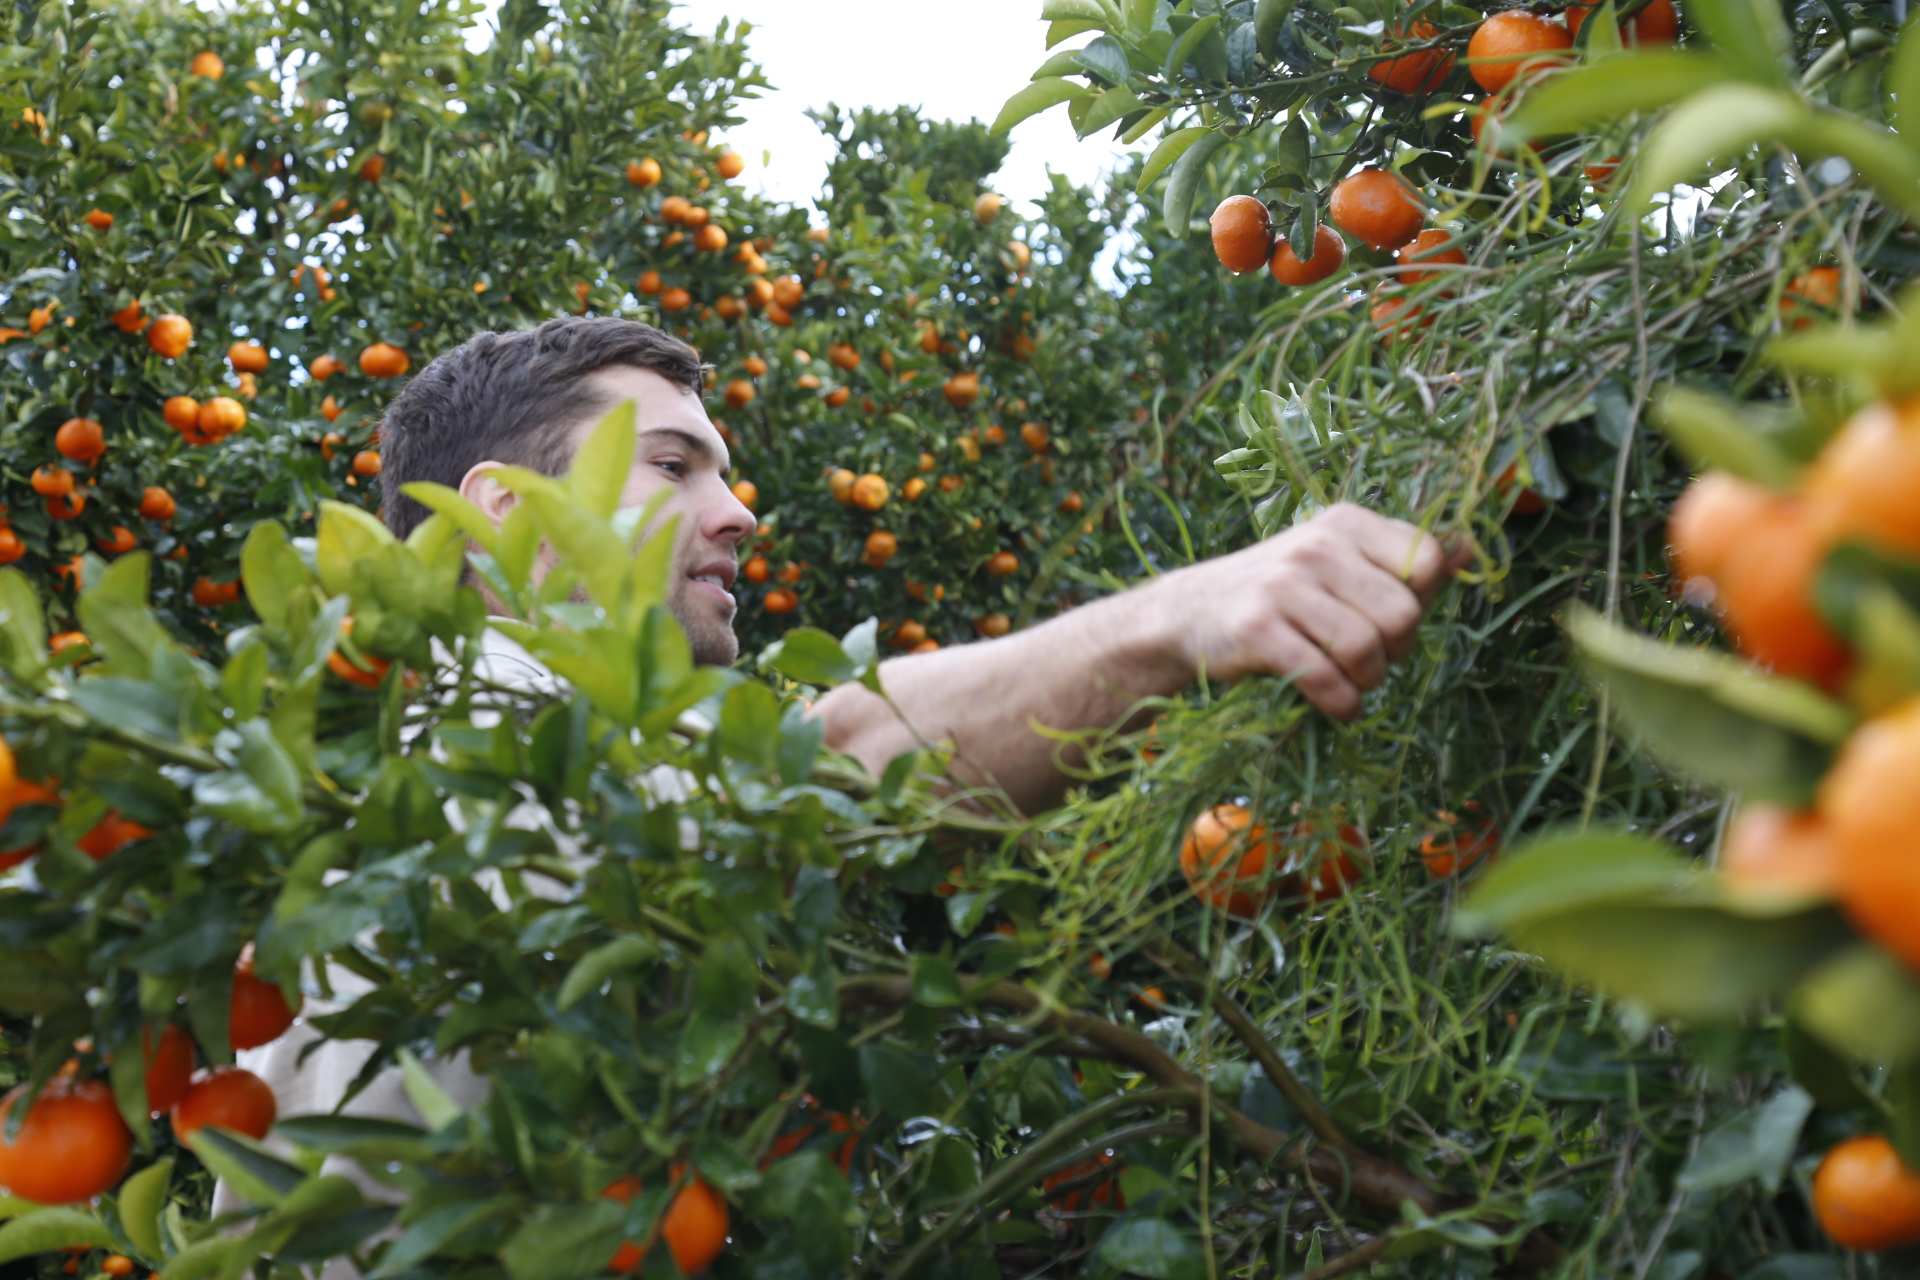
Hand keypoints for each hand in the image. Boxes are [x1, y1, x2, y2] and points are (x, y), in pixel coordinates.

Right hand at [1161, 504, 1464, 717]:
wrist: (1186, 615)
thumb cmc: (1276, 594)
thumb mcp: (1336, 563)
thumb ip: (1399, 561)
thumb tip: (1472, 549)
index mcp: (1345, 523)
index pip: (1426, 563)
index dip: (1420, 605)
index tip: (1388, 621)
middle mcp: (1316, 545)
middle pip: (1402, 614)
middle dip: (1396, 652)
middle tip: (1369, 661)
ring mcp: (1284, 585)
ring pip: (1366, 648)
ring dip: (1367, 682)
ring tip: (1350, 684)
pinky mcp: (1258, 629)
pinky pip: (1326, 677)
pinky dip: (1341, 703)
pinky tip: (1336, 705)